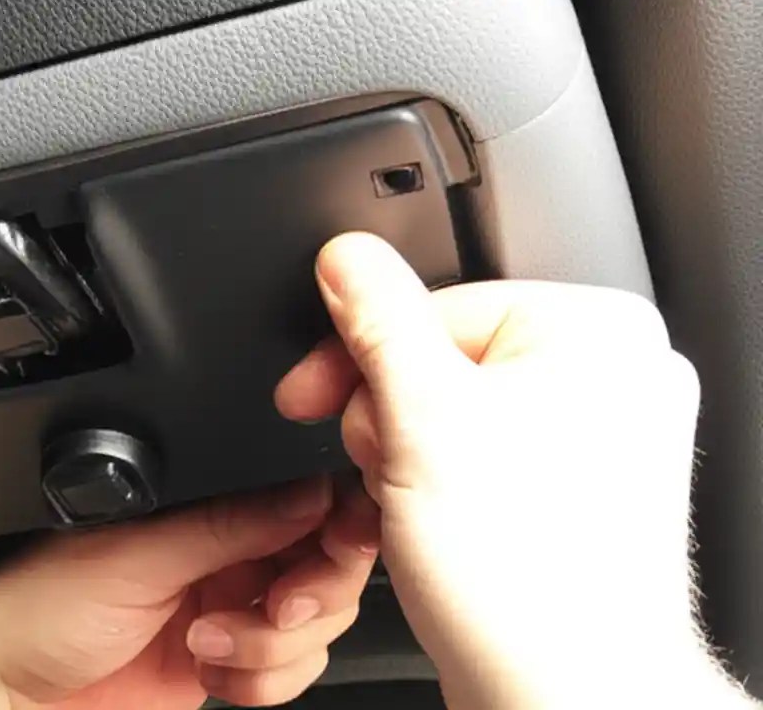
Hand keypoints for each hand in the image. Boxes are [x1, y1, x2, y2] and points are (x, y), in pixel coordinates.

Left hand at [0, 478, 378, 709]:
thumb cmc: (35, 609)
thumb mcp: (139, 555)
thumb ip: (229, 524)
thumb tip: (307, 490)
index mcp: (203, 508)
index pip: (299, 503)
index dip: (335, 525)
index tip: (339, 546)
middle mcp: (221, 555)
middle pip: (325, 568)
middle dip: (310, 596)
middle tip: (271, 606)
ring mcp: (226, 613)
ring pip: (313, 630)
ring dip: (273, 649)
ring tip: (208, 643)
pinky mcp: (222, 667)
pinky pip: (285, 675)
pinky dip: (261, 682)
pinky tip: (210, 672)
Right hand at [275, 233, 742, 706]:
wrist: (563, 700)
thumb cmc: (524, 579)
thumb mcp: (421, 418)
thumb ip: (376, 321)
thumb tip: (346, 257)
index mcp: (596, 332)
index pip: (436, 303)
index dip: (358, 355)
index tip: (311, 394)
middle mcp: (612, 379)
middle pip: (443, 358)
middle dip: (387, 416)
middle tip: (384, 467)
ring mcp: (598, 441)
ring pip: (454, 414)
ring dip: (403, 458)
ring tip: (408, 508)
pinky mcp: (573, 494)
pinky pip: (480, 461)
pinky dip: (437, 488)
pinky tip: (428, 526)